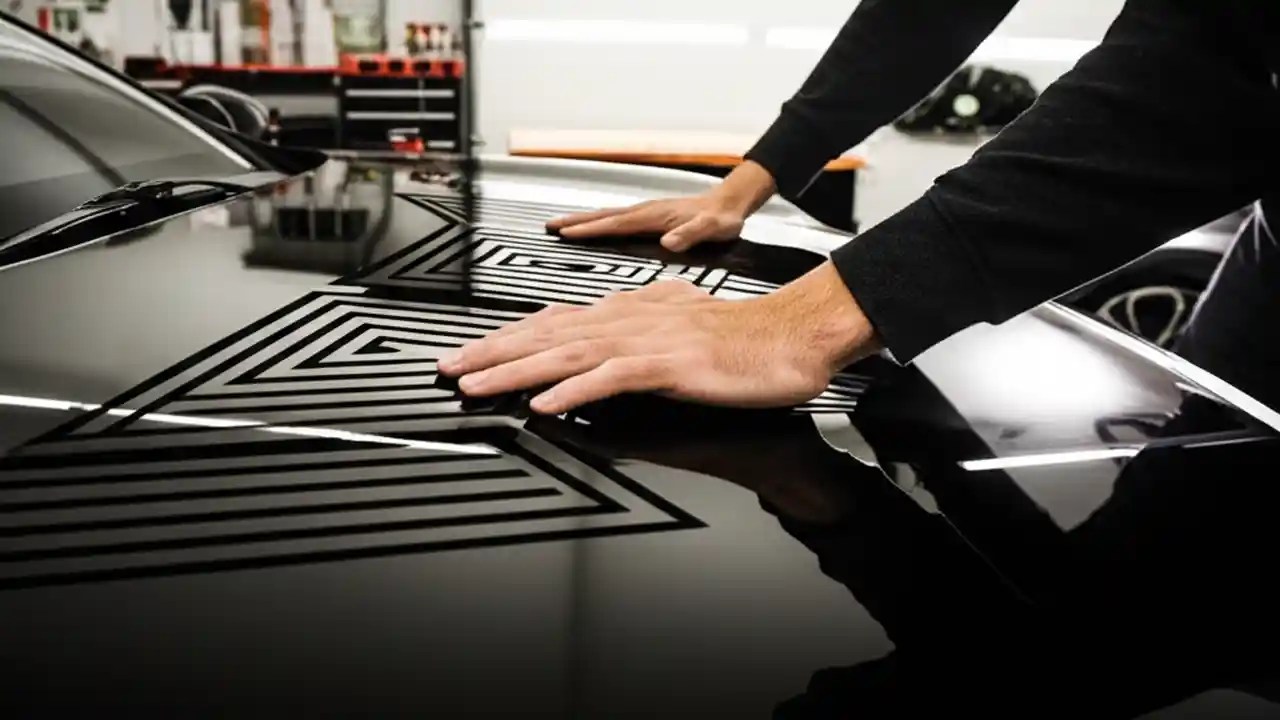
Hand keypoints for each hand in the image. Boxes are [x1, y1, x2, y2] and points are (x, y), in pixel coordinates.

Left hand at [436, 262, 878, 414]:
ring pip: (565, 353)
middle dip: (491, 352)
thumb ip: (638, 335)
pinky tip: (544, 402)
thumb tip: (606, 350)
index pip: (554, 323)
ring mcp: (646, 340)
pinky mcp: (668, 364)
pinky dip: (573, 389)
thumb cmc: (742, 340)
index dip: (506, 339)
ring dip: (514, 371)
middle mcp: (628, 320)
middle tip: (447, 367)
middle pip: (546, 335)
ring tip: (474, 384)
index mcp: (629, 313)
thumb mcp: (678, 330)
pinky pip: (611, 378)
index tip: (470, 353)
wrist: (790, 336)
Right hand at [547, 195, 745, 251]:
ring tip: (560, 225)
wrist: (730, 203)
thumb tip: (669, 242)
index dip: (591, 230)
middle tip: (550, 226)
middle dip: (576, 221)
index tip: (567, 233)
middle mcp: (646, 210)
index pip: (616, 224)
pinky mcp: (649, 215)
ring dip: (583, 220)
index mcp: (654, 216)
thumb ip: (691, 234)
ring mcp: (646, 211)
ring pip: (607, 215)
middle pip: (604, 216)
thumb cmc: (721, 219)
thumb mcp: (712, 228)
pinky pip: (616, 218)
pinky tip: (593, 226)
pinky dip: (599, 221)